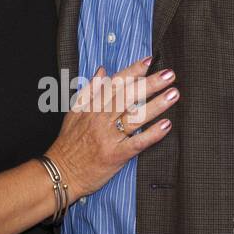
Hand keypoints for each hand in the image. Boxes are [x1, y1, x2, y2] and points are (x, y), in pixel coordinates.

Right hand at [47, 57, 178, 200]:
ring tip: (173, 94)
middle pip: (128, 97)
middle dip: (150, 84)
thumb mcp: (73, 113)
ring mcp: (109, 137)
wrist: (60, 172)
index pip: (114, 85)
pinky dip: (152, 134)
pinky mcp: (116, 155)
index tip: (148, 61)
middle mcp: (101, 120)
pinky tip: (166, 125)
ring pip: (135, 117)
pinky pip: (137, 143)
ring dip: (156, 105)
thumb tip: (102, 71)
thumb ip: (89, 91)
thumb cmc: (67, 144)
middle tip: (169, 75)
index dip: (132, 71)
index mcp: (92, 108)